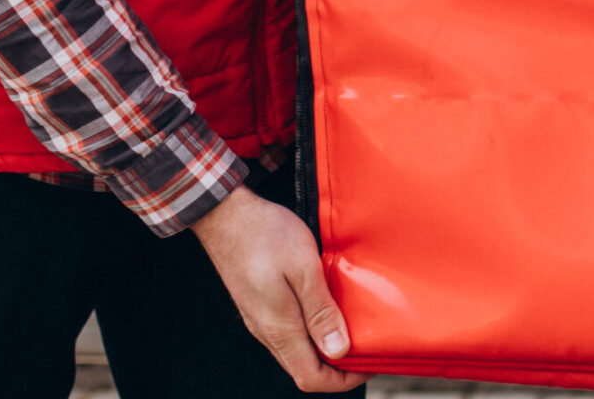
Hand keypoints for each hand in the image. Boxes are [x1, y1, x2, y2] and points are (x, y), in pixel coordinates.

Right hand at [191, 185, 366, 391]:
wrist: (225, 213)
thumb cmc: (265, 234)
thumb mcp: (303, 267)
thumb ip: (320, 311)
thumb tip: (339, 351)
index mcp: (279, 329)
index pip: (311, 379)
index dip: (342, 380)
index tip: (367, 363)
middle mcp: (266, 332)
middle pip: (304, 369)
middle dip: (336, 366)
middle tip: (364, 343)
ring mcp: (259, 319)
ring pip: (295, 351)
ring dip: (322, 347)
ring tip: (348, 324)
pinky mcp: (256, 305)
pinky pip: (286, 332)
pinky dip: (309, 330)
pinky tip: (322, 306)